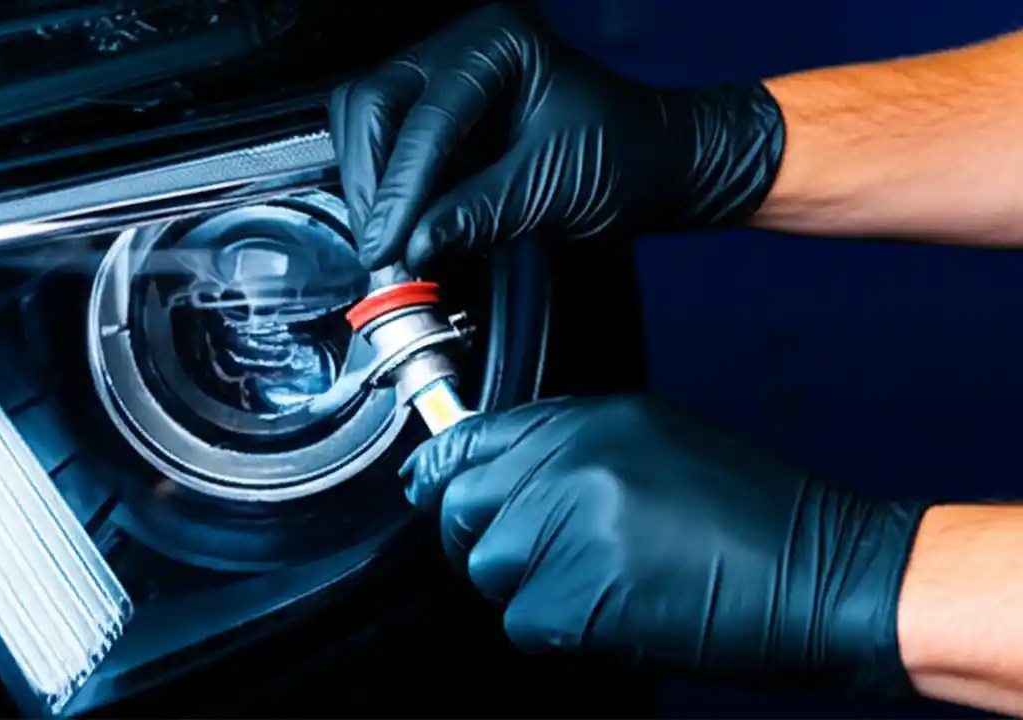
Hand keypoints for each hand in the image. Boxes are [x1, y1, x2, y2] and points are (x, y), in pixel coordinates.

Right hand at [330, 2, 784, 272]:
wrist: (653, 163)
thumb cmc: (625, 157)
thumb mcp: (550, 190)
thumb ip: (475, 214)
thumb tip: (412, 246)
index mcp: (496, 43)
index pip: (427, 117)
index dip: (401, 188)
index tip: (389, 245)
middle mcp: (460, 46)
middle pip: (372, 103)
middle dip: (371, 180)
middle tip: (381, 247)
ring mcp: (443, 74)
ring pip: (365, 119)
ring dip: (368, 183)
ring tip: (386, 242)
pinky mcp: (436, 111)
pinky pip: (384, 141)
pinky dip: (383, 186)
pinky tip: (395, 224)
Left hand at [402, 395, 928, 694]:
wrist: (825, 573)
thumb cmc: (754, 514)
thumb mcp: (656, 444)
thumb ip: (571, 449)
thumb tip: (501, 473)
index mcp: (589, 422)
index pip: (471, 438)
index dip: (440, 469)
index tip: (428, 486)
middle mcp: (569, 465)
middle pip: (461, 506)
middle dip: (477, 535)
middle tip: (522, 555)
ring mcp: (568, 529)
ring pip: (488, 569)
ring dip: (527, 586)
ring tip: (596, 582)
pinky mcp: (576, 598)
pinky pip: (524, 622)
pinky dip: (558, 630)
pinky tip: (614, 612)